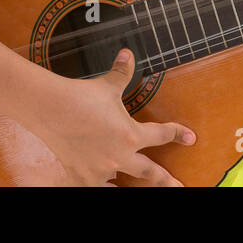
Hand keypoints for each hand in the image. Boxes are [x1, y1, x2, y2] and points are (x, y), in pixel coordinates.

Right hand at [23, 48, 195, 185]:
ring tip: (140, 188)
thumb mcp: (108, 85)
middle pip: (149, 172)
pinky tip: (106, 185)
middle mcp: (119, 156)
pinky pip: (95, 186)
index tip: (190, 138)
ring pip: (121, 182)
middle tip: (179, 186)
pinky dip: (101, 185)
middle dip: (166, 180)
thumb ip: (122, 72)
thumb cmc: (83, 96)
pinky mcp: (80, 174)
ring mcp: (100, 169)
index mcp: (132, 135)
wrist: (52, 109)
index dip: (178, 134)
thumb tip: (127, 54)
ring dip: (129, 183)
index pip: (162, 135)